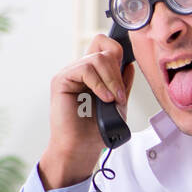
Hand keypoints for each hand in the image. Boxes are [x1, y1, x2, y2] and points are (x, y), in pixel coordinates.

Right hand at [39, 33, 136, 188]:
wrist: (82, 147)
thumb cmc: (97, 129)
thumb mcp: (119, 103)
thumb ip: (123, 83)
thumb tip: (129, 64)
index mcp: (95, 73)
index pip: (105, 45)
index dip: (118, 50)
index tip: (126, 69)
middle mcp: (82, 69)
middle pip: (104, 48)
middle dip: (118, 71)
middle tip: (120, 94)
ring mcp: (71, 73)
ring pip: (97, 58)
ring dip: (112, 80)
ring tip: (113, 99)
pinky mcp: (62, 80)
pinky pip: (85, 68)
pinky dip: (99, 83)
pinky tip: (104, 98)